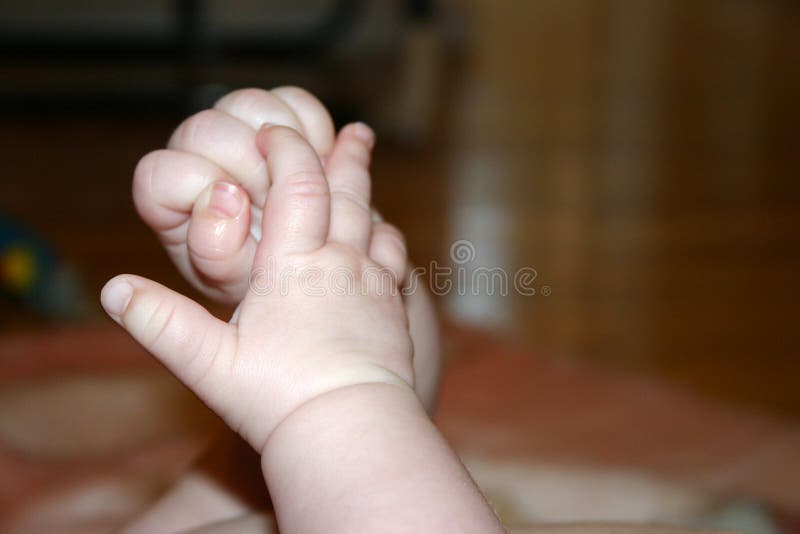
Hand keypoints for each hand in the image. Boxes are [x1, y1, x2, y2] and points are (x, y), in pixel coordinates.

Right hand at [104, 125, 414, 449]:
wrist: (350, 432)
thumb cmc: (278, 398)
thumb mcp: (209, 363)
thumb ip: (162, 324)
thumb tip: (113, 290)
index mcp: (294, 265)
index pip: (296, 187)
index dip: (288, 152)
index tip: (277, 132)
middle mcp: (340, 264)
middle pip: (346, 194)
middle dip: (344, 158)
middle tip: (353, 130)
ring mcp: (373, 287)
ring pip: (374, 222)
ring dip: (368, 193)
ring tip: (367, 174)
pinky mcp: (393, 313)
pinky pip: (393, 261)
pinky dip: (386, 238)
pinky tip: (383, 238)